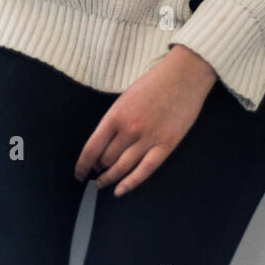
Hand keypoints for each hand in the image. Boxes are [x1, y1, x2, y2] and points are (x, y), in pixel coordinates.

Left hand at [74, 45, 217, 196]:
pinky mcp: (166, 144)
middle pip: (106, 159)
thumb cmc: (155, 82)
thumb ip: (115, 119)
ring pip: (122, 167)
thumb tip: (104, 142)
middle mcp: (129, 129)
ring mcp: (148, 138)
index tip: (79, 172)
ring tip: (104, 183)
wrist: (185, 74)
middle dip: (98, 168)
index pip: (92, 148)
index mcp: (116, 115)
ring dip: (110, 178)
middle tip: (96, 172)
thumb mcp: (126, 97)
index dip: (83, 164)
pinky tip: (120, 190)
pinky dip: (130, 183)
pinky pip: (145, 170)